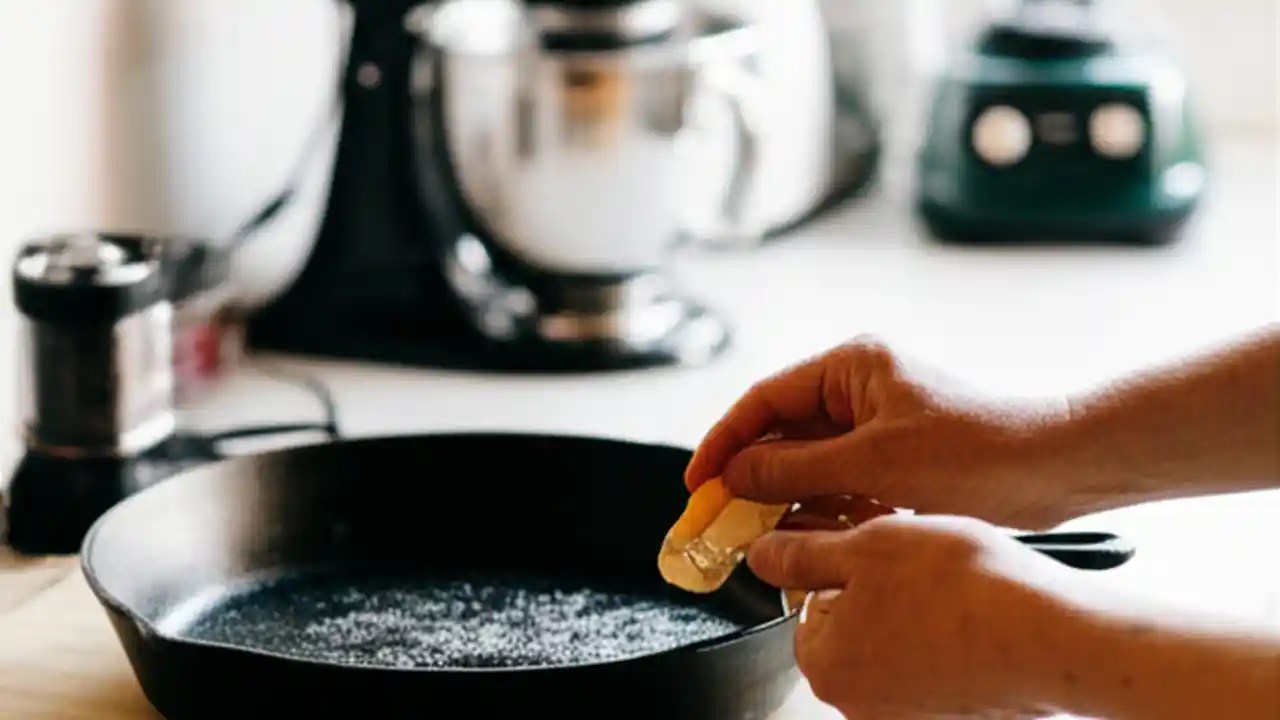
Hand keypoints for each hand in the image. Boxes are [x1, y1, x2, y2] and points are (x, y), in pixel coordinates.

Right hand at [685, 337, 1075, 529]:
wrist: (1050, 472)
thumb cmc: (975, 452)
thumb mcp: (871, 463)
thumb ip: (794, 468)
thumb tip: (736, 474)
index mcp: (850, 367)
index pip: (764, 400)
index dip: (723, 442)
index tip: (697, 482)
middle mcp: (857, 387)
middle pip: (781, 431)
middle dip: (751, 475)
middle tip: (718, 518)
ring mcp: (874, 422)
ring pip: (807, 460)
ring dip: (785, 496)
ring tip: (759, 532)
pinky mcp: (891, 455)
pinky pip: (837, 479)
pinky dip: (820, 505)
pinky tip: (808, 532)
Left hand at [748, 513, 1089, 718]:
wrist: (1053, 634)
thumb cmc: (964, 591)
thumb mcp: (864, 546)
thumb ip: (802, 553)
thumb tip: (763, 557)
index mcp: (826, 666)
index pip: (808, 606)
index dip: (840, 566)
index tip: (871, 547)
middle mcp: (860, 705)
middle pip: (850, 628)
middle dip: (880, 590)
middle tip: (917, 562)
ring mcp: (909, 715)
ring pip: (896, 643)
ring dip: (916, 610)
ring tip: (952, 584)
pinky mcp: (954, 715)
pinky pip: (937, 664)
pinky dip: (950, 637)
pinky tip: (974, 612)